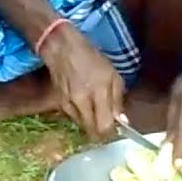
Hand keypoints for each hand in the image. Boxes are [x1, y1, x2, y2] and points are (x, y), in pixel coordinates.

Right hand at [41, 24, 123, 139]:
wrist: (62, 49)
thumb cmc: (91, 58)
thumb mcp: (113, 75)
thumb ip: (117, 99)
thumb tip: (122, 121)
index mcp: (98, 92)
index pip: (104, 126)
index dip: (111, 131)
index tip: (116, 127)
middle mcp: (81, 102)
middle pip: (92, 131)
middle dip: (101, 130)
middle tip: (107, 120)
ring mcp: (68, 105)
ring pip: (83, 126)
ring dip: (91, 123)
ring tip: (95, 108)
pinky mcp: (60, 105)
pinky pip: (74, 118)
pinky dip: (81, 116)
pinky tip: (84, 103)